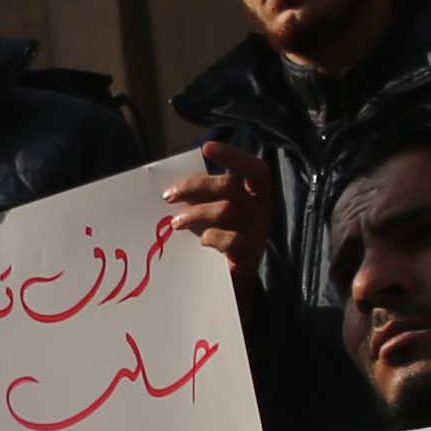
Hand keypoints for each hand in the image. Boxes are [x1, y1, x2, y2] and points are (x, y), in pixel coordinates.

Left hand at [161, 144, 263, 275]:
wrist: (229, 284)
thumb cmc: (218, 240)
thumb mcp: (213, 213)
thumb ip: (204, 196)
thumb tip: (173, 184)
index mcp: (257, 196)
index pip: (254, 169)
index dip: (234, 156)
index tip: (207, 147)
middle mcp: (262, 211)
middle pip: (230, 187)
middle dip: (196, 186)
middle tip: (168, 196)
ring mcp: (259, 234)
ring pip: (227, 210)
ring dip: (195, 213)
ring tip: (175, 224)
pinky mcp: (250, 257)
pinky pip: (231, 240)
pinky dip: (212, 237)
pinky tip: (201, 242)